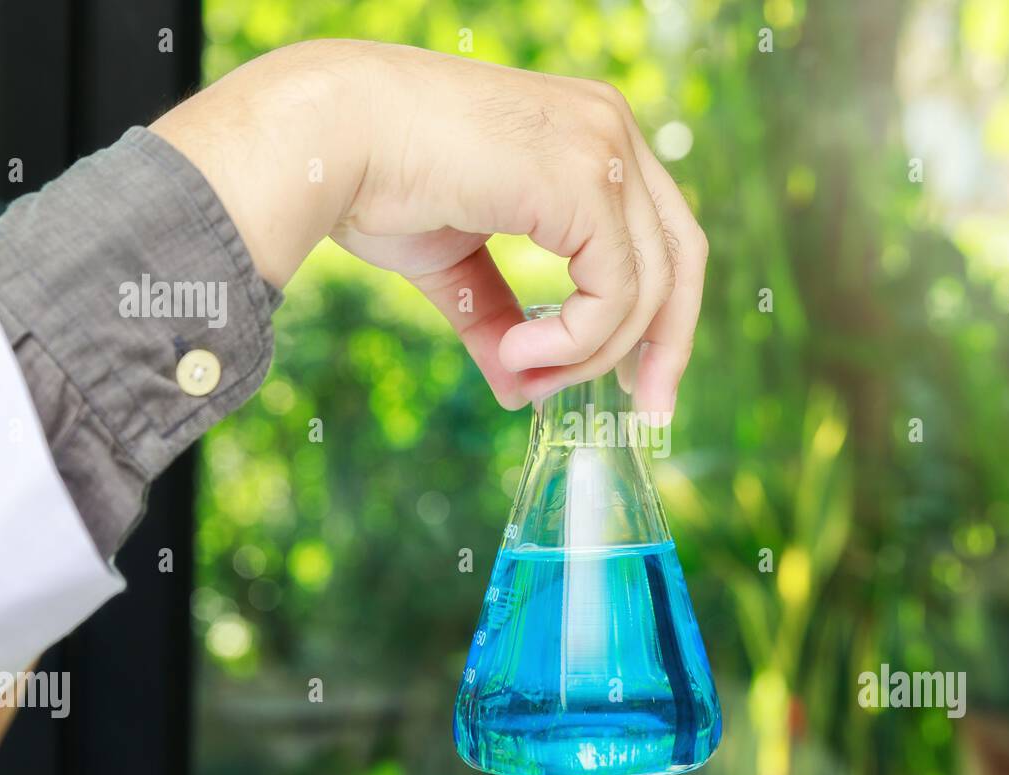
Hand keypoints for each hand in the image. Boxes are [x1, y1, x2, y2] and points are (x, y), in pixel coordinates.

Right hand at [150, 39, 706, 416]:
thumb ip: (501, 319)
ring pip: (647, 287)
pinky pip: (614, 292)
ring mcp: (603, 147)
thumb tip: (522, 392)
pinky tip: (520, 355)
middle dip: (666, 346)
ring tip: (526, 377)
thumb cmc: (378, 184)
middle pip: (682, 258)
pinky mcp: (585, 178)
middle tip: (644, 413)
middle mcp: (610, 129)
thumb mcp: (457, 265)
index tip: (640, 383)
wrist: (325, 139)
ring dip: (589, 355)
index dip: (663, 315)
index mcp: (589, 135)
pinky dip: (575, 342)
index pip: (663, 235)